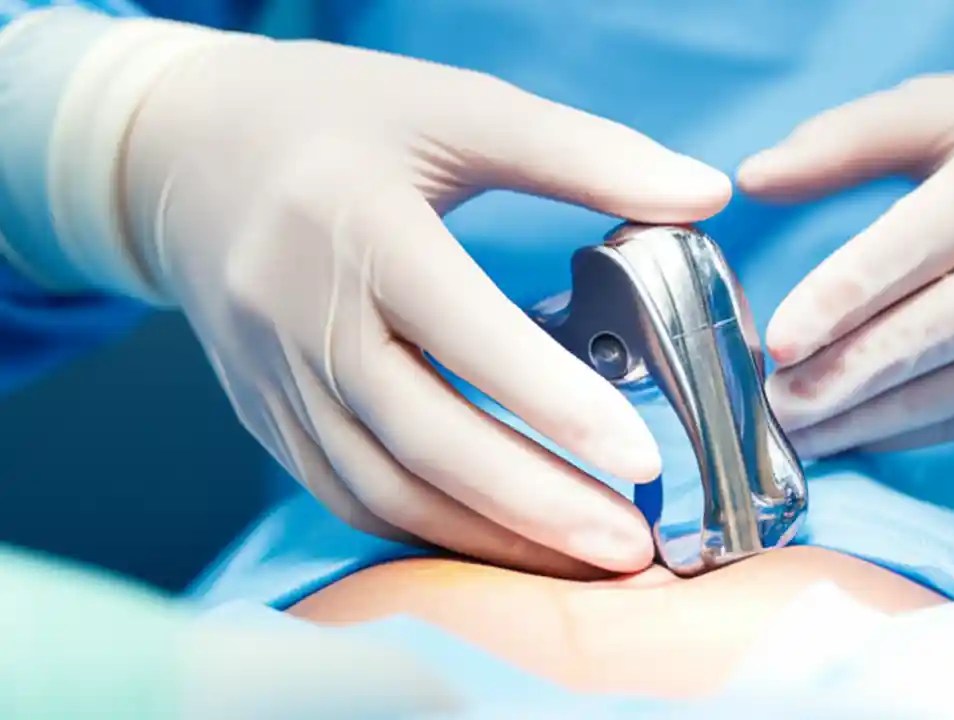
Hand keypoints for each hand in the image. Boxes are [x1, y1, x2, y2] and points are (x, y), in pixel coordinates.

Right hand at [119, 38, 729, 573]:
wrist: (184, 152)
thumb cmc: (336, 118)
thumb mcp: (457, 106)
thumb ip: (584, 154)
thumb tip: (706, 193)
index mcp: (357, 223)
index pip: (464, 331)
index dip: (553, 402)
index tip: (644, 459)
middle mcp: (301, 312)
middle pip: (423, 437)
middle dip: (535, 504)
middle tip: (631, 546)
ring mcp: (273, 375)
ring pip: (381, 485)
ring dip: (487, 536)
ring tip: (582, 559)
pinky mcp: (263, 413)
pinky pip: (344, 493)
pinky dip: (425, 528)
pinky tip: (499, 540)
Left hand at [739, 63, 953, 454]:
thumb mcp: (941, 107)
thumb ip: (846, 140)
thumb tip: (754, 178)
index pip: (931, 236)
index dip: (851, 291)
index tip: (780, 342)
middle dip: (859, 374)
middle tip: (778, 408)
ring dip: (888, 418)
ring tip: (808, 434)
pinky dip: (931, 428)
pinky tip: (866, 436)